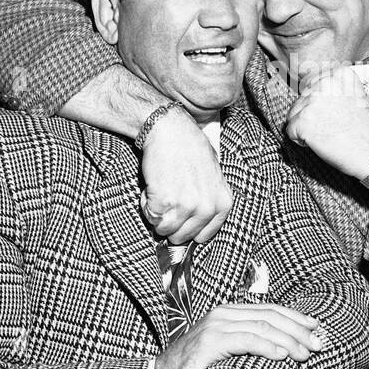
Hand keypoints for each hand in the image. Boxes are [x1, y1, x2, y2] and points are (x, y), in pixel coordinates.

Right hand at [139, 107, 232, 244]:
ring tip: (162, 190)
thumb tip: (194, 229)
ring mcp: (186, 206)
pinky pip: (151, 217)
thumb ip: (209, 203)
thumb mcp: (213, 178)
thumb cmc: (191, 150)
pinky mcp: (165, 202)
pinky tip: (153, 187)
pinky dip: (146, 204)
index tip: (181, 216)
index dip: (187, 227)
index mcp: (222, 203)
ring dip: (157, 213)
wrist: (172, 131)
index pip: (203, 236)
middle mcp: (207, 208)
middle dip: (171, 220)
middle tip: (169, 197)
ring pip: (164, 229)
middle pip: (182, 236)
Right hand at [152, 302, 326, 368]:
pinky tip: (283, 355)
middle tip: (318, 343)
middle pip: (271, 315)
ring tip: (305, 352)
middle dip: (299, 329)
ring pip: (263, 326)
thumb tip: (284, 347)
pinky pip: (246, 339)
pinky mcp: (210, 340)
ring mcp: (217, 325)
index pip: (270, 309)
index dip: (296, 318)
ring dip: (289, 339)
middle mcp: (224, 313)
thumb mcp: (226, 351)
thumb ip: (249, 344)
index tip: (316, 329)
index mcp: (230, 312)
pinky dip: (268, 346)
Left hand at [284, 63, 368, 179]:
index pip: (313, 84)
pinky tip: (320, 142)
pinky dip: (300, 140)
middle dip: (311, 115)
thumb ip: (336, 89)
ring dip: (305, 127)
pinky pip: (290, 130)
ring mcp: (313, 101)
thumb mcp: (357, 97)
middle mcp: (325, 83)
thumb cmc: (366, 130)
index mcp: (339, 74)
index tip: (330, 113)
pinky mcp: (303, 120)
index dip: (318, 103)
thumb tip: (313, 88)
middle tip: (330, 127)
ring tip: (327, 134)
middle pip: (302, 99)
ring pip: (294, 114)